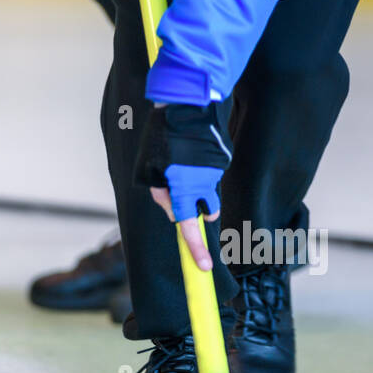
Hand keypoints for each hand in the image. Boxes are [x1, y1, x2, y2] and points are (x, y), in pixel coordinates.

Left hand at [135, 102, 232, 270]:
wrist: (186, 105)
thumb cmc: (162, 139)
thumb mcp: (149, 171)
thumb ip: (161, 196)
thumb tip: (173, 215)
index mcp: (182, 189)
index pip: (188, 227)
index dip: (196, 249)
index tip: (205, 267)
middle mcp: (203, 184)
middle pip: (206, 211)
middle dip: (200, 211)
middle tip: (187, 194)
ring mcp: (216, 171)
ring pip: (208, 190)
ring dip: (198, 185)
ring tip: (183, 160)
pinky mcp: (223, 159)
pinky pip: (212, 172)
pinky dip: (203, 168)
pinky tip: (192, 150)